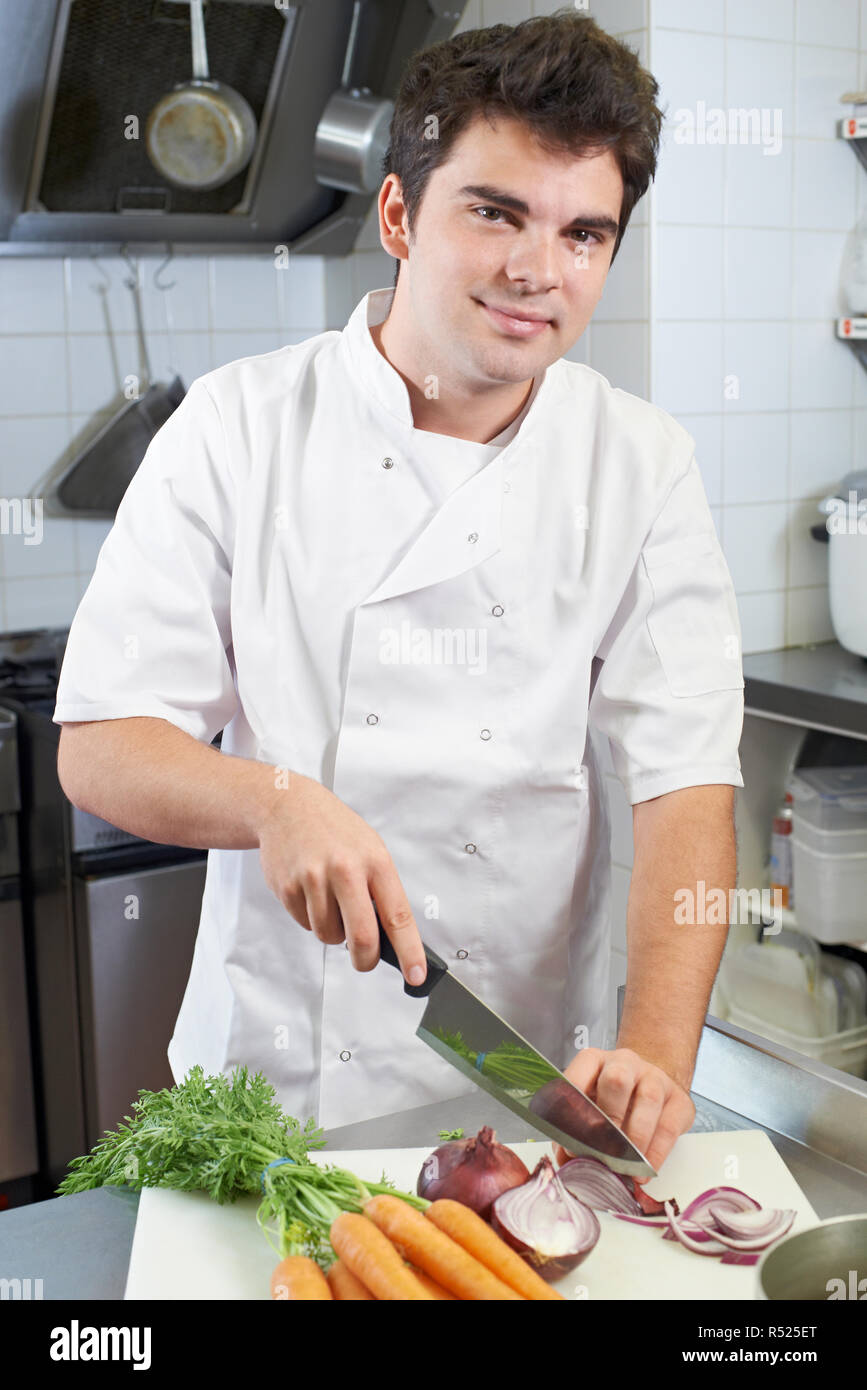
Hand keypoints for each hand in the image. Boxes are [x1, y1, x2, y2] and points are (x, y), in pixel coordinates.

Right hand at [256, 771, 426, 986]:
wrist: (286, 805)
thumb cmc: (333, 830)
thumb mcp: (369, 848)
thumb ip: (379, 889)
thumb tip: (389, 936)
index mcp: (374, 861)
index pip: (397, 916)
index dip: (409, 951)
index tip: (416, 975)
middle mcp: (344, 870)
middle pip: (361, 937)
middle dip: (366, 959)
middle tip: (365, 960)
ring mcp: (313, 879)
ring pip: (328, 935)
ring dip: (332, 931)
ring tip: (330, 900)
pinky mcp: (287, 888)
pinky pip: (304, 924)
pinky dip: (310, 918)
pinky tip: (310, 891)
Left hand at [550, 1047, 694, 1177]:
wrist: (652, 1085)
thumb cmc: (613, 1100)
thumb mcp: (590, 1106)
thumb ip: (574, 1133)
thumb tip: (566, 1164)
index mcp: (594, 1061)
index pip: (577, 1078)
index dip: (573, 1112)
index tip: (570, 1145)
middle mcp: (624, 1063)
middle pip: (617, 1081)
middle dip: (608, 1119)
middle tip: (602, 1152)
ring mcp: (655, 1078)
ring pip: (648, 1100)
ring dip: (636, 1137)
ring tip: (627, 1166)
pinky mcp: (679, 1100)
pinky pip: (669, 1126)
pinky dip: (656, 1153)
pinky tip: (645, 1170)